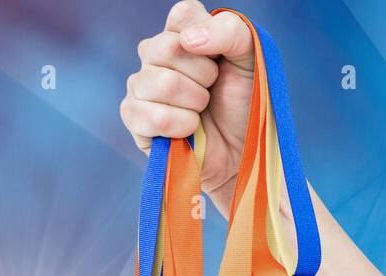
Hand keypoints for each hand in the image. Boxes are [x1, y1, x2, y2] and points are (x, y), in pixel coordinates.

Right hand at [120, 0, 254, 213]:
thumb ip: (229, 31)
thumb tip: (189, 40)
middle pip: (168, 47)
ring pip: (160, 82)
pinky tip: (188, 130)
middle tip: (213, 91)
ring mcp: (141, 86)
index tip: (222, 59)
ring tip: (202, 112)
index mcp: (182, 33)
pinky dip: (180, 125)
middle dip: (204, 75)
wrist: (245, 151)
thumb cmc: (247, 103)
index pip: (183, 14)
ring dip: (194, 102)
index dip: (207, 37)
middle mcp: (156, 55)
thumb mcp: (251, 58)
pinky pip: (151, 116)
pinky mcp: (134, 118)